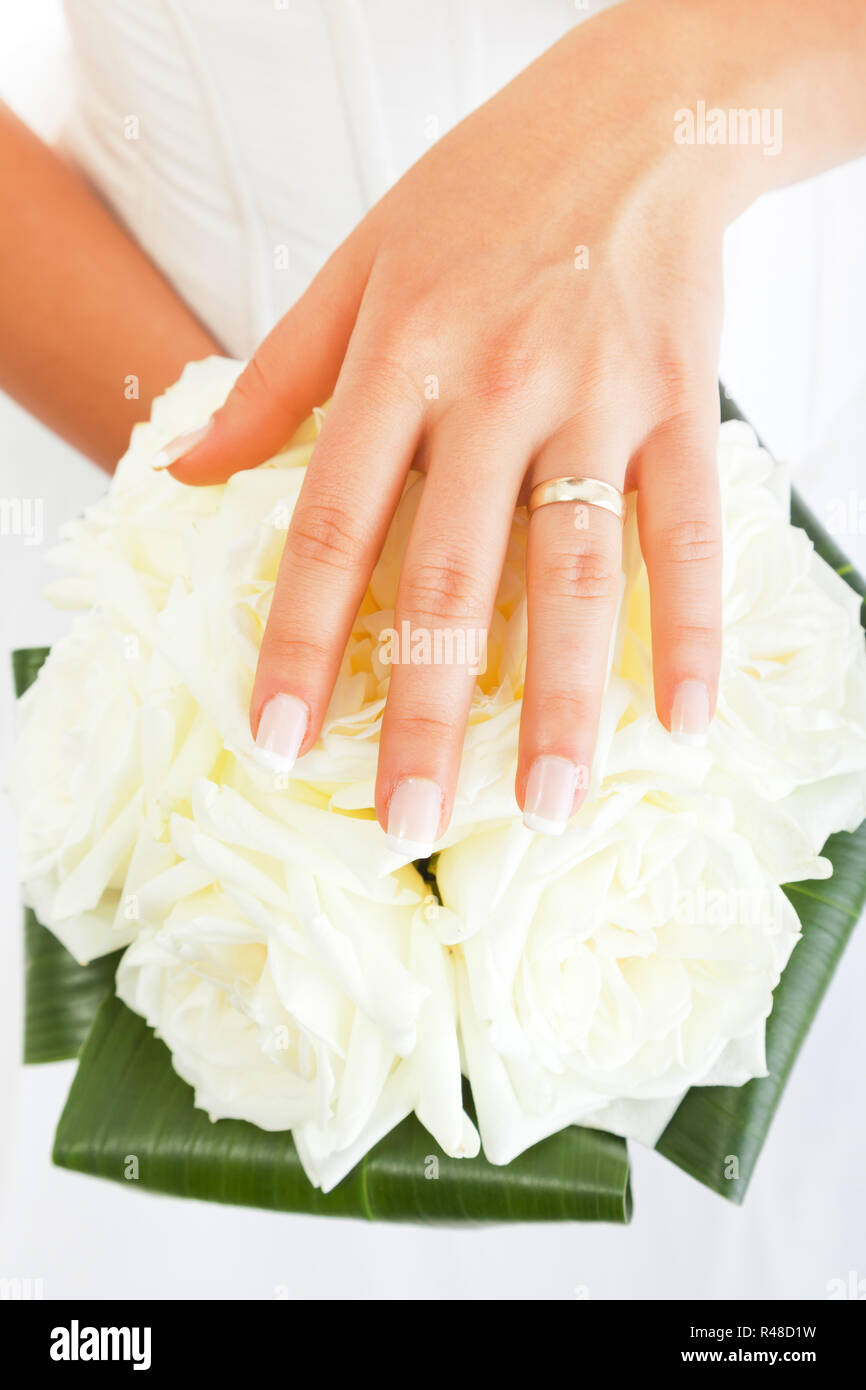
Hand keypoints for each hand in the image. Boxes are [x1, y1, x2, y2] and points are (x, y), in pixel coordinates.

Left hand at [161, 4, 736, 851]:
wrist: (631, 119)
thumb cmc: (478, 196)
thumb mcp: (354, 268)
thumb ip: (272, 381)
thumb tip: (186, 478)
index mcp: (398, 357)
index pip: (335, 521)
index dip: (300, 635)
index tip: (278, 735)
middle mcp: (493, 386)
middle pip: (451, 575)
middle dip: (422, 708)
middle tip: (405, 819)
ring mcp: (597, 399)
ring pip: (574, 573)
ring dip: (558, 700)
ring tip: (541, 804)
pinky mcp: (682, 403)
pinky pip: (688, 531)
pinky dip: (695, 626)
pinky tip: (683, 719)